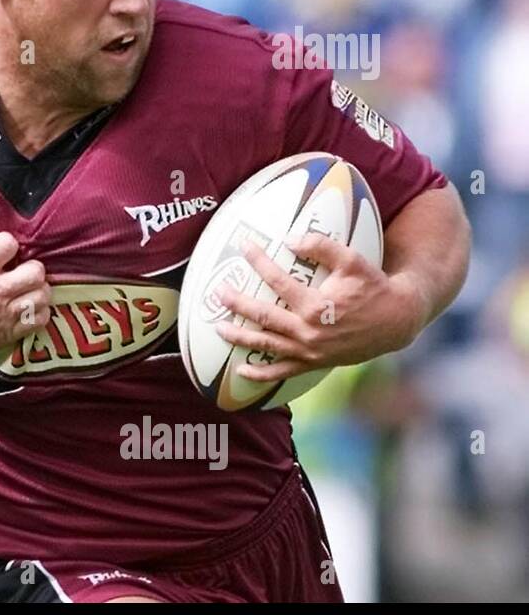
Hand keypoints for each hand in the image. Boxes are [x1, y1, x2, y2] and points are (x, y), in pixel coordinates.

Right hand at [0, 222, 51, 366]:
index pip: (10, 244)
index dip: (6, 244)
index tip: (0, 252)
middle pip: (36, 271)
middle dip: (30, 267)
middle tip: (20, 271)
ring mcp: (4, 314)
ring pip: (42, 296)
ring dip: (37, 290)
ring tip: (26, 290)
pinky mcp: (7, 334)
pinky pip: (39, 320)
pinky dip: (38, 313)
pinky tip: (27, 309)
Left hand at [215, 233, 426, 382]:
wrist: (396, 321)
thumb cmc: (374, 287)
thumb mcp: (353, 260)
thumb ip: (322, 246)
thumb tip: (290, 240)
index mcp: (315, 305)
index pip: (277, 280)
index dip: (259, 261)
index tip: (244, 247)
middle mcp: (308, 331)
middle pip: (262, 316)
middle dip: (236, 303)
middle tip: (218, 292)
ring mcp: (309, 350)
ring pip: (266, 345)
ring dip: (240, 337)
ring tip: (218, 327)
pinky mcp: (314, 362)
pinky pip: (282, 371)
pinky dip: (261, 374)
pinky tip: (242, 371)